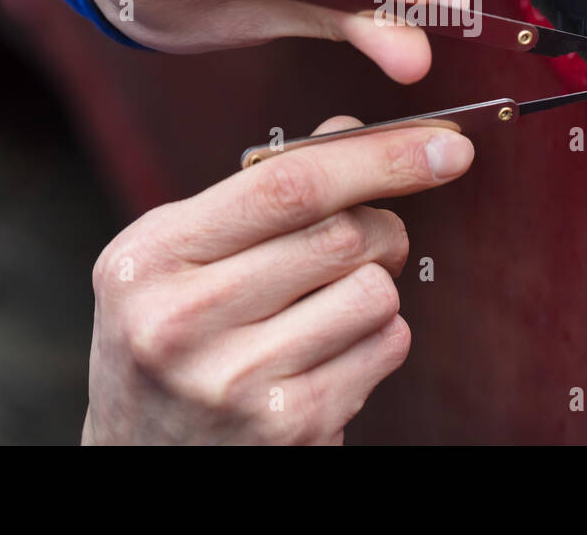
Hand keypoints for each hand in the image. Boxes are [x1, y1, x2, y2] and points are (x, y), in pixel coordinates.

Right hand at [81, 117, 474, 444]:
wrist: (144, 454)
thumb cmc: (170, 336)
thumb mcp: (183, 255)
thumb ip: (261, 191)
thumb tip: (351, 133)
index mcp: (152, 257)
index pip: (287, 185)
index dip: (378, 156)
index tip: (443, 142)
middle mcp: (183, 320)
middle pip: (343, 235)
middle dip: (383, 226)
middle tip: (374, 238)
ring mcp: (237, 381)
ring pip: (375, 291)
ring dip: (377, 287)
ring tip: (334, 304)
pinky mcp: (290, 425)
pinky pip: (387, 346)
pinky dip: (380, 336)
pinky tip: (333, 350)